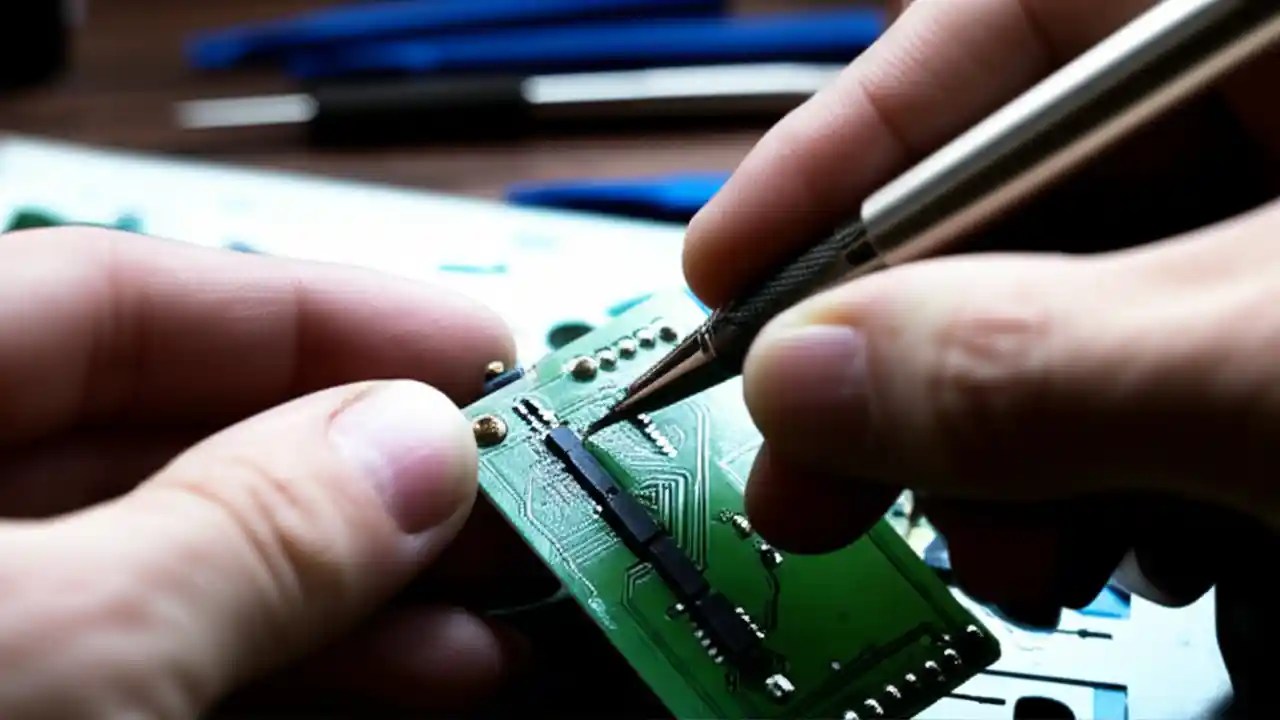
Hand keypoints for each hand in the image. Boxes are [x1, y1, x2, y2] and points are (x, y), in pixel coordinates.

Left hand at [0, 228, 526, 716]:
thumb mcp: (58, 650)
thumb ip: (240, 531)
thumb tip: (412, 449)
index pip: (110, 294)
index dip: (309, 311)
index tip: (466, 344)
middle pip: (167, 429)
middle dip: (361, 458)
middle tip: (503, 477)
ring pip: (185, 556)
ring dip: (360, 574)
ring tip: (496, 594)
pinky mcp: (30, 701)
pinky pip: (172, 656)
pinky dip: (301, 657)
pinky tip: (417, 667)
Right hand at [684, 0, 1279, 621]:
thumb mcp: (1265, 362)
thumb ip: (1029, 359)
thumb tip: (812, 379)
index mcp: (1269, 18)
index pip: (997, 25)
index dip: (839, 148)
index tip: (728, 263)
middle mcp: (1276, 103)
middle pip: (1015, 194)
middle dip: (903, 348)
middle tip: (806, 452)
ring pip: (1073, 311)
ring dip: (993, 442)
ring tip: (987, 538)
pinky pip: (1151, 383)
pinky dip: (1095, 473)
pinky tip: (1089, 534)